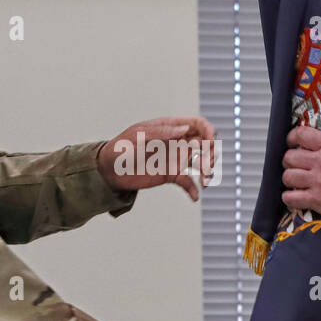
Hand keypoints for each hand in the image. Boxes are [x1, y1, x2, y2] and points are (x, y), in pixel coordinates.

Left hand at [97, 117, 217, 201]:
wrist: (109, 170)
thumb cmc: (121, 147)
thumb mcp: (138, 136)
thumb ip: (162, 132)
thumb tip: (184, 130)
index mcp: (170, 127)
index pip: (198, 124)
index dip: (209, 131)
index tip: (210, 143)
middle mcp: (177, 141)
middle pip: (205, 144)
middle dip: (211, 154)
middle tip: (206, 167)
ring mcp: (175, 158)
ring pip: (201, 162)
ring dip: (207, 171)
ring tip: (204, 181)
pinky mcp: (171, 174)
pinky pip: (188, 181)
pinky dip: (193, 189)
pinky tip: (195, 196)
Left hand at [281, 125, 320, 220]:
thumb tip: (305, 147)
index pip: (302, 134)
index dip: (292, 138)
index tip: (291, 143)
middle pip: (290, 157)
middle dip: (288, 162)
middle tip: (293, 167)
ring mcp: (318, 181)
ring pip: (288, 176)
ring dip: (289, 180)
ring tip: (296, 183)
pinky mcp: (316, 199)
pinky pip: (290, 197)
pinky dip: (289, 198)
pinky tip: (295, 197)